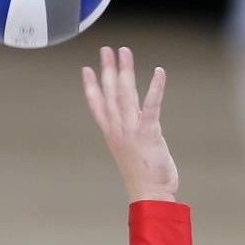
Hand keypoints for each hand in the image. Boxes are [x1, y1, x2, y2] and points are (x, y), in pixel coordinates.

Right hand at [81, 46, 179, 202]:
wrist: (150, 194)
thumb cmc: (144, 178)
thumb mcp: (130, 153)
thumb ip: (130, 137)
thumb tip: (135, 130)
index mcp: (112, 134)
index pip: (97, 105)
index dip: (91, 86)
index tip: (86, 69)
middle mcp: (119, 129)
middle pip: (110, 93)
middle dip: (108, 69)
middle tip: (106, 50)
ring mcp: (132, 129)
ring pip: (125, 94)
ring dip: (125, 70)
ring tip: (124, 52)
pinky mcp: (149, 131)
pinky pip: (151, 104)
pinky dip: (156, 86)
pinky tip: (158, 71)